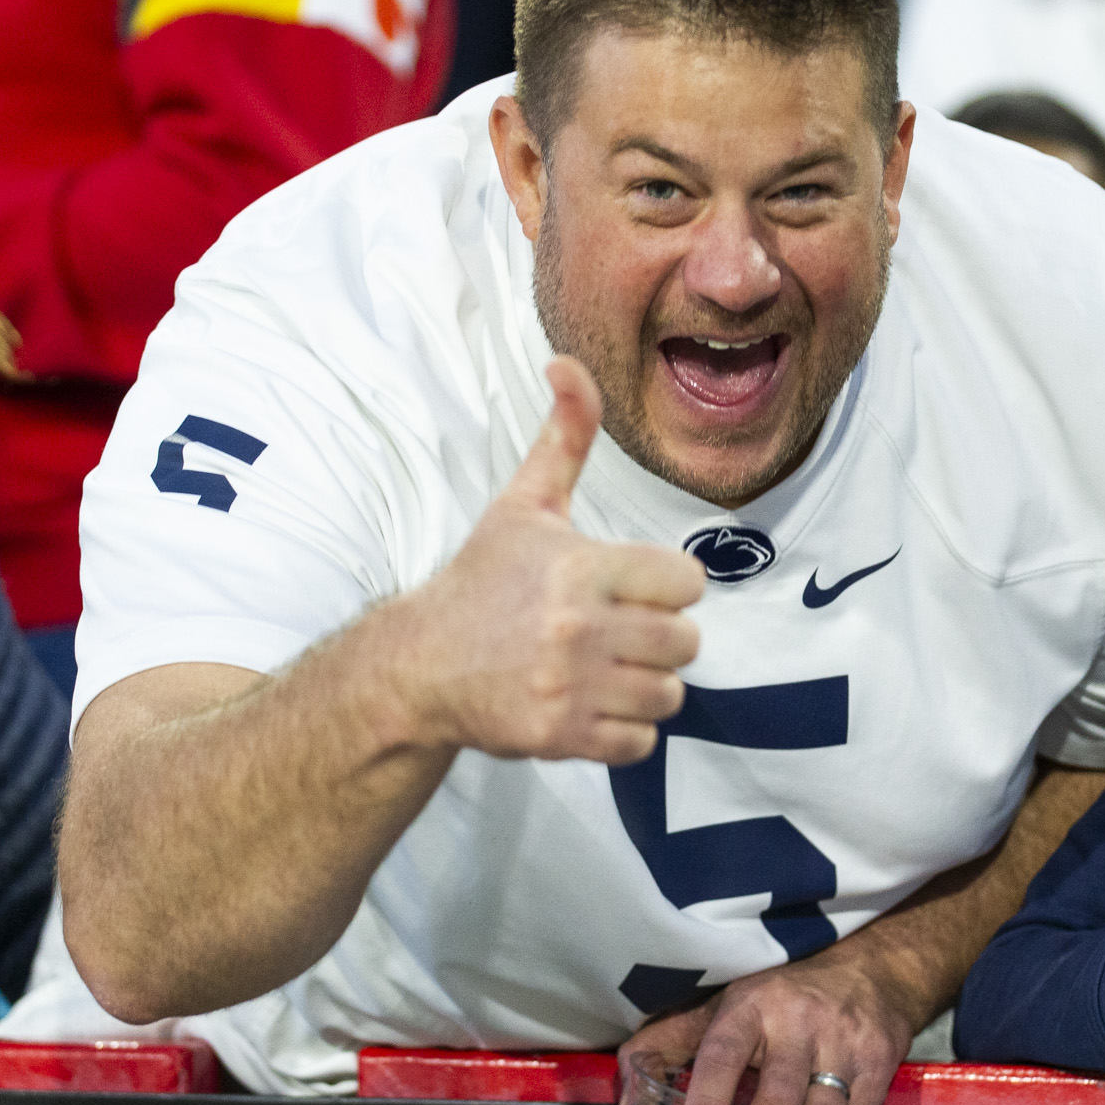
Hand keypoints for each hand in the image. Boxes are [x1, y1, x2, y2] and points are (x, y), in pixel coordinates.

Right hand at [395, 355, 704, 763]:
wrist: (417, 666)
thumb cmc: (482, 581)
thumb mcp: (524, 505)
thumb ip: (565, 437)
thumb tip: (566, 361)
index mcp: (580, 567)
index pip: (686, 584)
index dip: (667, 587)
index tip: (634, 589)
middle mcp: (577, 628)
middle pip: (686, 643)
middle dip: (661, 640)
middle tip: (621, 634)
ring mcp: (568, 686)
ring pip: (669, 695)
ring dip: (647, 687)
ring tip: (609, 671)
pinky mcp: (558, 735)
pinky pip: (640, 744)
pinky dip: (625, 731)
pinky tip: (594, 705)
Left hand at [615, 941, 917, 1104]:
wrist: (871, 967)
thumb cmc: (784, 994)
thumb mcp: (725, 1003)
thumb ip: (673, 1045)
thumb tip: (631, 1100)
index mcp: (752, 1005)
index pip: (722, 1057)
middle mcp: (800, 1022)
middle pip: (779, 1101)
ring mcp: (844, 1043)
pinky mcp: (879, 1063)